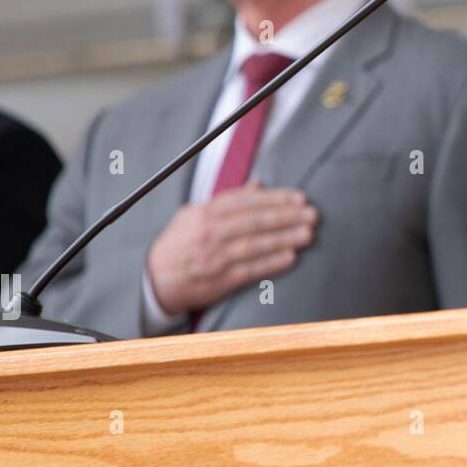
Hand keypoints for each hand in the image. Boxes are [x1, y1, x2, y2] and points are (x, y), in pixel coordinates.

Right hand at [146, 181, 316, 315]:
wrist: (154, 278)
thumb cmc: (181, 242)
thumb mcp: (196, 213)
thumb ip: (229, 200)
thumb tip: (258, 185)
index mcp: (206, 213)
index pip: (246, 201)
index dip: (275, 199)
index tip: (299, 198)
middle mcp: (210, 233)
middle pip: (254, 222)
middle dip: (286, 217)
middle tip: (312, 215)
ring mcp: (214, 258)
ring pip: (254, 245)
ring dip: (284, 239)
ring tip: (307, 234)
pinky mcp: (219, 280)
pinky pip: (249, 271)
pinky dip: (270, 264)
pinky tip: (290, 258)